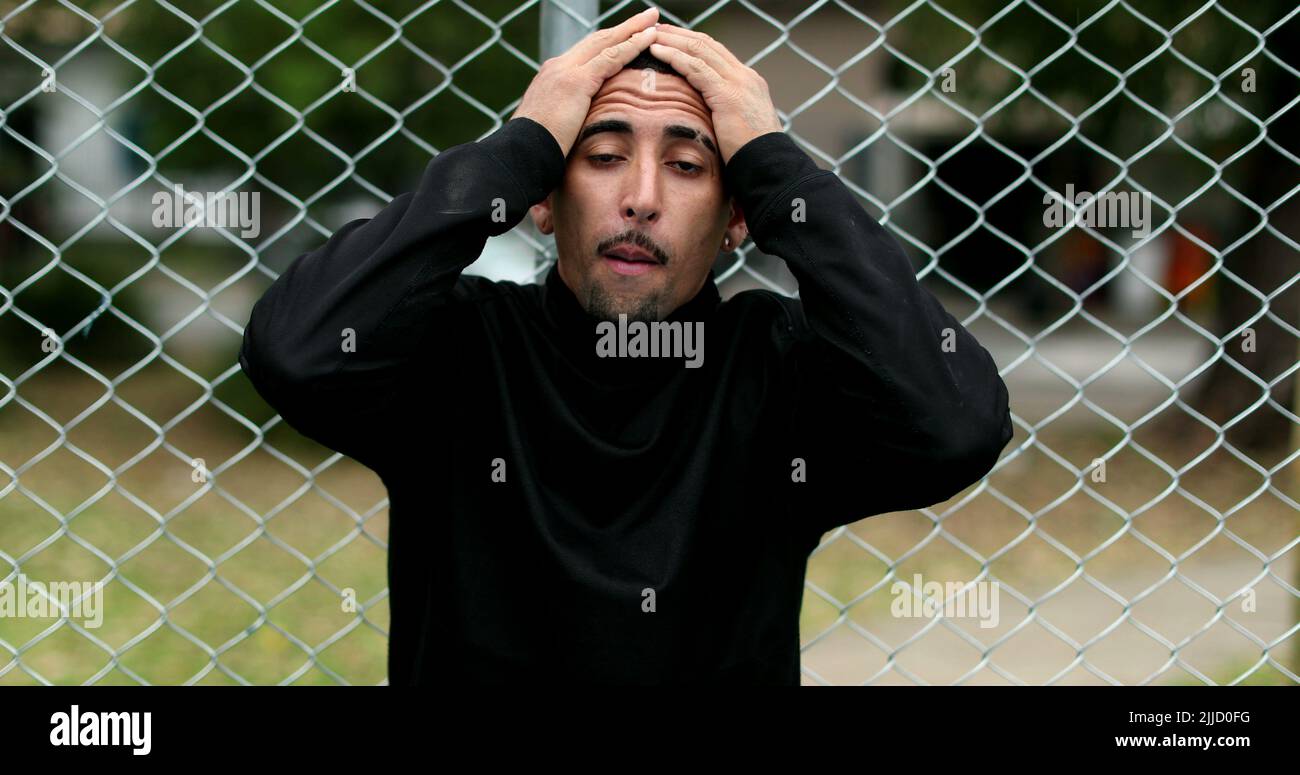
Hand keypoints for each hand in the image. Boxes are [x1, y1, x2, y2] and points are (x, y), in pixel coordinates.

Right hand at [511, 7, 660, 156]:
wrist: (520, 153)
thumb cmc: (537, 150)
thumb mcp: (554, 126)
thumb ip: (569, 116)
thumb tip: (581, 126)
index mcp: (552, 75)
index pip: (586, 51)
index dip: (610, 41)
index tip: (629, 35)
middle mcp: (558, 66)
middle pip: (597, 40)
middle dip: (624, 28)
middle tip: (647, 17)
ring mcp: (565, 71)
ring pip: (606, 42)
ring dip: (633, 30)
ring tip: (653, 20)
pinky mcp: (575, 82)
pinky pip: (610, 58)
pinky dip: (631, 46)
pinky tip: (649, 40)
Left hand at [648, 24, 782, 163]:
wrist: (769, 167)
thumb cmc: (750, 157)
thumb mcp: (737, 128)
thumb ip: (722, 114)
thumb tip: (701, 117)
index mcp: (748, 83)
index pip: (717, 53)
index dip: (692, 43)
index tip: (671, 39)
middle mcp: (745, 76)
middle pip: (707, 45)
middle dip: (680, 34)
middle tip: (656, 29)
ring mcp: (738, 82)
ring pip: (700, 50)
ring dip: (673, 40)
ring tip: (651, 35)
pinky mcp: (728, 94)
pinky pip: (696, 67)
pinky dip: (675, 57)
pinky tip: (658, 51)